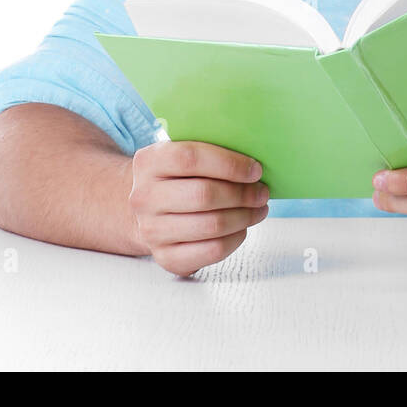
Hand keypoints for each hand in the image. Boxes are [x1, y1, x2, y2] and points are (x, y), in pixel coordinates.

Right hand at [129, 140, 270, 276]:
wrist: (149, 209)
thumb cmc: (178, 176)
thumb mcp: (183, 152)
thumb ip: (211, 149)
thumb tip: (254, 162)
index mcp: (149, 162)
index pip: (191, 158)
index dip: (230, 164)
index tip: (255, 170)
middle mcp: (144, 197)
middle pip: (204, 195)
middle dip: (243, 194)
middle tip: (262, 192)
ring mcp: (151, 230)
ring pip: (212, 225)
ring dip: (245, 216)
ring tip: (258, 208)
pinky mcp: (165, 257)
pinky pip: (212, 251)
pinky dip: (236, 239)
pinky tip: (242, 228)